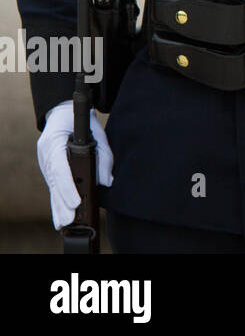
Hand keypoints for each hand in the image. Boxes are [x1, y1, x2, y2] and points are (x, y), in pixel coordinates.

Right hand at [36, 101, 113, 229]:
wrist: (65, 112)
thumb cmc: (82, 120)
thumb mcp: (96, 132)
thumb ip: (103, 156)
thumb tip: (107, 181)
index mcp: (54, 142)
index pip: (60, 168)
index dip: (68, 187)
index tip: (76, 201)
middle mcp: (47, 155)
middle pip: (55, 182)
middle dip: (63, 202)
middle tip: (70, 219)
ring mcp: (46, 163)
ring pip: (52, 188)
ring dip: (59, 206)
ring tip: (65, 223)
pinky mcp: (50, 169)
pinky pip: (54, 187)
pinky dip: (58, 202)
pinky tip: (61, 217)